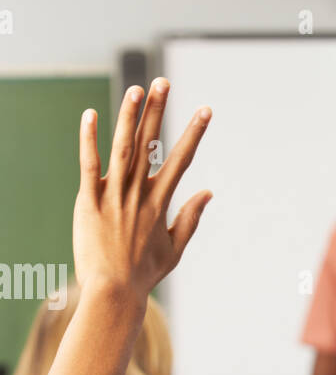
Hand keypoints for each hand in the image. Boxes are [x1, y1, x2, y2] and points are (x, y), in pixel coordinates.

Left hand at [74, 79, 212, 306]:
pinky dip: (89, 139)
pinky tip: (91, 115)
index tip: (206, 110)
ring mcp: (113, 196)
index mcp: (160, 203)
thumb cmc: (143, 274)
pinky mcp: (89, 201)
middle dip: (157, 110)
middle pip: (150, 144)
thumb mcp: (174, 249)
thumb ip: (191, 218)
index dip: (194, 132)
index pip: (181, 159)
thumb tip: (207, 193)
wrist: (113, 292)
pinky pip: (88, 164)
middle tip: (163, 82)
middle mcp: (139, 194)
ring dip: (129, 116)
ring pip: (123, 148)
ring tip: (135, 89)